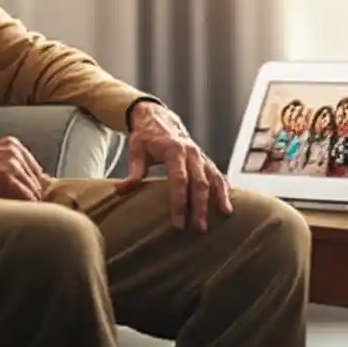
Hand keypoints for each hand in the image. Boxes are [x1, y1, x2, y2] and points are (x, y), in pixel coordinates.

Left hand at [116, 102, 233, 231]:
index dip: (179, 201)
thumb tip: (120, 190)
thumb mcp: (136, 150)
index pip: (179, 179)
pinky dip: (224, 189)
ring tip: (222, 216)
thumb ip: (133, 171)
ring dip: (217, 199)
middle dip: (200, 206)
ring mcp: (201, 156)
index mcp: (174, 149)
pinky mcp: (205, 160)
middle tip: (198, 228)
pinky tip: (227, 205)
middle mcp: (191, 152)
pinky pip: (218, 175)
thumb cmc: (146, 137)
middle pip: (199, 182)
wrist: (158, 118)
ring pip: (213, 179)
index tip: (178, 221)